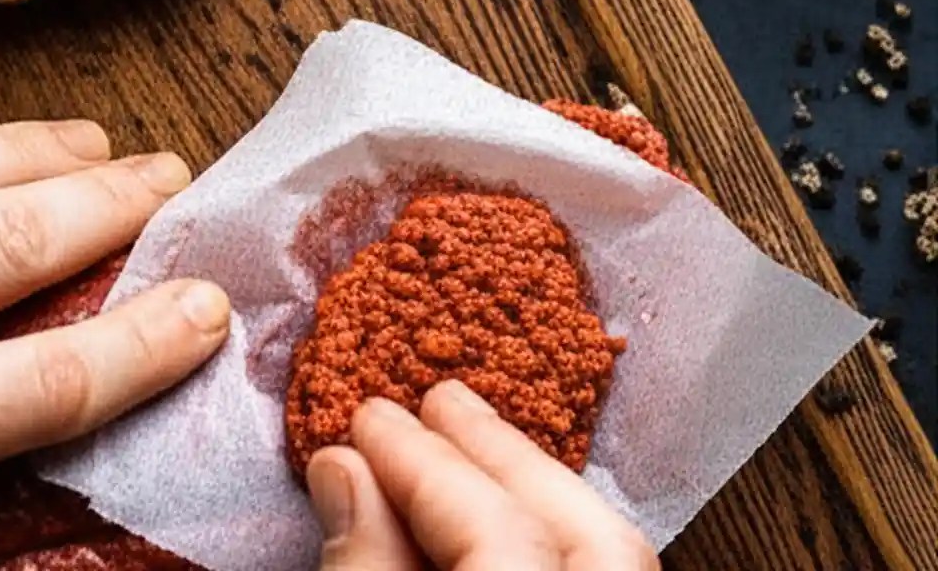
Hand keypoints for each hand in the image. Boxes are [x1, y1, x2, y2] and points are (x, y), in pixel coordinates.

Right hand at [308, 380, 657, 569]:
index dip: (428, 471)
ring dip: (531, 489)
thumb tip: (345, 471)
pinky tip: (498, 519)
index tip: (367, 423)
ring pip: (614, 558)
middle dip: (503, 457)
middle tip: (432, 404)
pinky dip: (553, 537)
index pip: (502, 541)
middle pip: (595, 539)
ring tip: (460, 446)